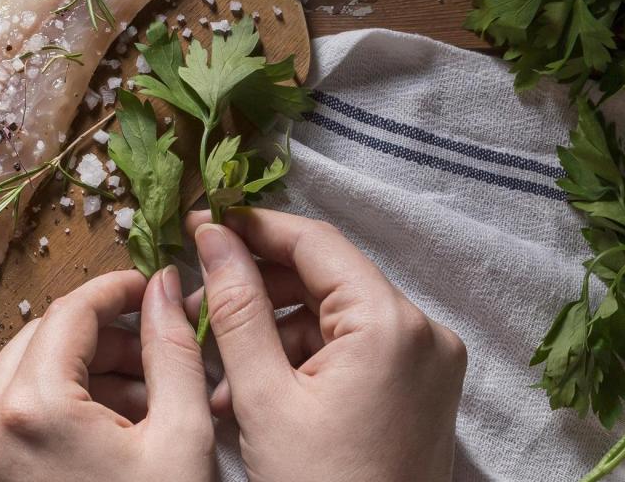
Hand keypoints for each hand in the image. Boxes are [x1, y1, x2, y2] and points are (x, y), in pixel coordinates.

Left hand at [0, 269, 214, 481]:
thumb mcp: (180, 438)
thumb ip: (172, 351)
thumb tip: (164, 286)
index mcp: (31, 409)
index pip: (69, 312)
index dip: (115, 289)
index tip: (151, 287)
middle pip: (42, 341)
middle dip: (102, 336)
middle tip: (154, 349)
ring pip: (25, 378)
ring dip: (82, 373)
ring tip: (143, 398)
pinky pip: (14, 420)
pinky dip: (59, 409)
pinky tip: (111, 431)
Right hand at [186, 208, 465, 481]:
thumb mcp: (264, 398)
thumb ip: (237, 308)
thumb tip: (214, 239)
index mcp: (391, 325)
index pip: (315, 242)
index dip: (253, 229)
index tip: (202, 225)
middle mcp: (423, 333)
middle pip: (326, 279)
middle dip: (257, 292)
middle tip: (195, 307)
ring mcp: (428, 364)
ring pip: (335, 318)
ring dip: (273, 334)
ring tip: (220, 376)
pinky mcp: (421, 391)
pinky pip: (354, 352)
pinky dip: (304, 363)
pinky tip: (256, 395)